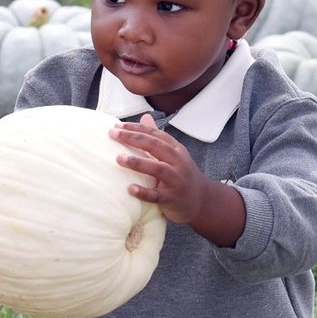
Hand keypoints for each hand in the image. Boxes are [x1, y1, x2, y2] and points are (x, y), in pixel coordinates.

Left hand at [108, 115, 246, 250]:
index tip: (117, 125)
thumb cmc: (182, 175)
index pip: (154, 134)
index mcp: (176, 149)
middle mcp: (178, 162)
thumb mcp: (174, 154)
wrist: (203, 201)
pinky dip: (144, 192)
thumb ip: (157, 138)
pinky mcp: (173, 198)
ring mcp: (177, 180)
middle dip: (133, 138)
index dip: (136, 128)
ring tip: (119, 158)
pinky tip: (130, 188)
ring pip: (158, 168)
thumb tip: (144, 117)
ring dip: (138, 163)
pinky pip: (158, 195)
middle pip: (155, 146)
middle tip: (113, 134)